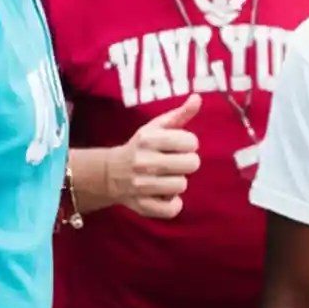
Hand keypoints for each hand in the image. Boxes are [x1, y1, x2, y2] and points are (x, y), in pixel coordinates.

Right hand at [106, 95, 201, 218]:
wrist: (110, 173)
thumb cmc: (142, 147)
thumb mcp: (156, 127)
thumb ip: (180, 114)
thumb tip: (198, 98)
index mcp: (149, 139)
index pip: (191, 141)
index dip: (188, 144)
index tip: (177, 146)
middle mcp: (144, 162)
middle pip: (192, 164)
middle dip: (186, 163)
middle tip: (174, 163)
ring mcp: (142, 186)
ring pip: (183, 185)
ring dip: (178, 182)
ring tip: (166, 177)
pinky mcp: (143, 206)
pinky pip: (172, 209)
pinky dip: (172, 204)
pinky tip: (164, 196)